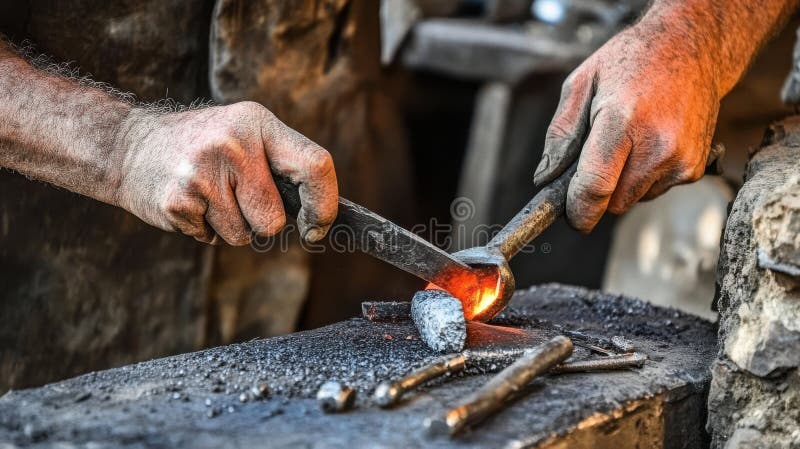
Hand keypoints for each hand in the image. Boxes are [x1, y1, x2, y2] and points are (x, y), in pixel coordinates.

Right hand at [113, 101, 337, 244]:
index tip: (317, 226)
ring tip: (208, 195)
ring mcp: (202, 173)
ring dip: (230, 226)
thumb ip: (281, 166)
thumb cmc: (203, 147)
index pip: (315, 166)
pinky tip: (190, 202)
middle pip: (274, 219)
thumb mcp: (244, 134)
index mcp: (258, 124)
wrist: (130, 145)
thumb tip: (322, 217)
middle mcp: (233, 144)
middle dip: (261, 222)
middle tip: (236, 197)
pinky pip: (212, 239)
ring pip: (244, 235)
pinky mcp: (178, 202)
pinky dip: (204, 229)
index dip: (324, 204)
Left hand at [534, 21, 719, 231]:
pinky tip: (647, 144)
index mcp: (622, 120)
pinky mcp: (694, 168)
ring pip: (632, 200)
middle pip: (612, 203)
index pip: (595, 187)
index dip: (576, 210)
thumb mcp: (581, 83)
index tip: (568, 215)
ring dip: (620, 184)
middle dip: (596, 192)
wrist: (693, 48)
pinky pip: (653, 191)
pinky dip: (643, 178)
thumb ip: (560, 133)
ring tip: (626, 142)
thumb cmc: (631, 62)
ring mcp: (680, 159)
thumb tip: (545, 178)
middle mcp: (657, 144)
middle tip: (593, 160)